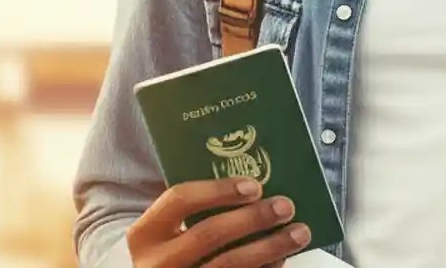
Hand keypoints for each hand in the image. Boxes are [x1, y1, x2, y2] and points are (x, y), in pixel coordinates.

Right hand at [127, 177, 311, 267]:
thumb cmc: (167, 253)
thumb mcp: (166, 232)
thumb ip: (196, 212)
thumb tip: (255, 188)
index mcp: (145, 233)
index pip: (181, 200)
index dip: (219, 190)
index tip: (254, 185)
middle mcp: (157, 262)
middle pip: (209, 234)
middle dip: (253, 218)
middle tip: (285, 206)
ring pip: (229, 265)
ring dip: (270, 247)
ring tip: (299, 233)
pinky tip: (281, 259)